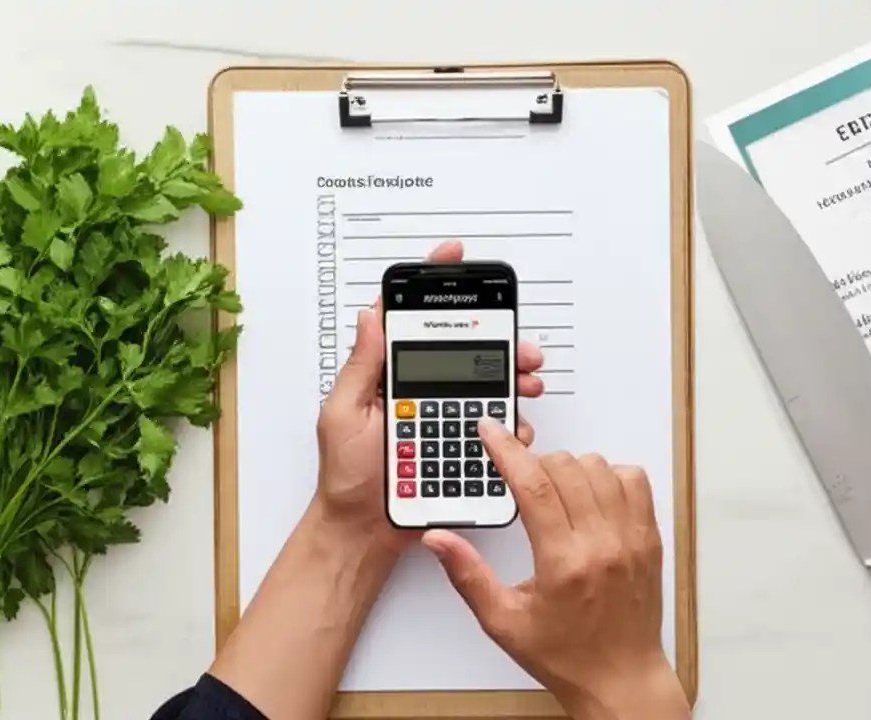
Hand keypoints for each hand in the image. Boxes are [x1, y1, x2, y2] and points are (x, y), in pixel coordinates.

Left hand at [313, 240, 544, 551]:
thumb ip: (360, 367)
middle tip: (519, 344)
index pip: (404, 318)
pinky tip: (515, 422)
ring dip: (510, 377)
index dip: (428, 282)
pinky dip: (508, 420)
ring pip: (482, 383)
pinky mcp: (456, 444)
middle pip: (458, 347)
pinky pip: (489, 425)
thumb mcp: (344, 415)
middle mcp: (413, 388)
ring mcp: (438, 415)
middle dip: (494, 338)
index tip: (452, 256)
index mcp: (382, 374)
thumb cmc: (346, 477)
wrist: (363, 531)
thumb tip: (371, 315)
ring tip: (526, 380)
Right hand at [422, 418, 689, 719]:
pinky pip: (635, 481)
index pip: (533, 485)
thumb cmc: (566, 655)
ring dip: (571, 467)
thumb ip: (467, 575)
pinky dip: (610, 475)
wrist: (620, 679)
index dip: (507, 450)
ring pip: (600, 467)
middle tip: (519, 478)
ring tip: (554, 490)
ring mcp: (631, 539)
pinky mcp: (649, 539)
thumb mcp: (503, 621)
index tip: (491, 431)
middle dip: (534, 462)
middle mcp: (602, 545)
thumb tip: (439, 539)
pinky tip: (591, 494)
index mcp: (563, 563)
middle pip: (566, 467)